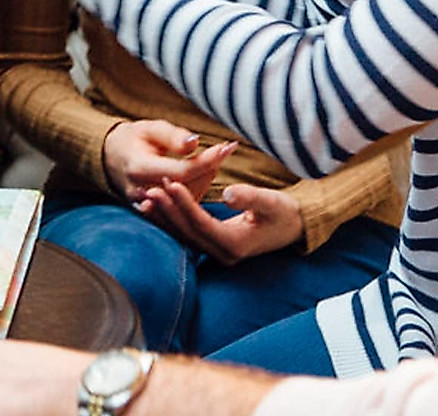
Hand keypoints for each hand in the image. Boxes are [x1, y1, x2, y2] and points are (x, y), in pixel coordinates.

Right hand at [104, 122, 233, 202]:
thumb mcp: (150, 129)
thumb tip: (194, 143)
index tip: (224, 147)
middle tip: (228, 148)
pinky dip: (199, 186)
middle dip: (210, 168)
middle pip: (187, 188)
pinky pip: (184, 205)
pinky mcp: (157, 214)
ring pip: (188, 198)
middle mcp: (142, 193)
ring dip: (207, 177)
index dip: (205, 161)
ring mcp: (149, 207)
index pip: (180, 172)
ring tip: (219, 155)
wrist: (112, 158)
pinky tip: (208, 169)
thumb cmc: (134, 139)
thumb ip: (172, 136)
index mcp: (139, 169)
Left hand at [136, 179, 304, 264]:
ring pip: (184, 235)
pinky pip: (187, 234)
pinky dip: (171, 221)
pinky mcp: (213, 245)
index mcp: (236, 244)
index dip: (184, 204)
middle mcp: (223, 254)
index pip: (202, 224)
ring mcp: (217, 252)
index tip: (170, 183)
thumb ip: (250, 197)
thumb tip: (228, 193)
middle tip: (150, 189)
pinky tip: (156, 207)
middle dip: (168, 210)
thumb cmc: (283, 212)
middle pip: (188, 232)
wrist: (292, 227)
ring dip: (164, 217)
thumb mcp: (273, 202)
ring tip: (145, 198)